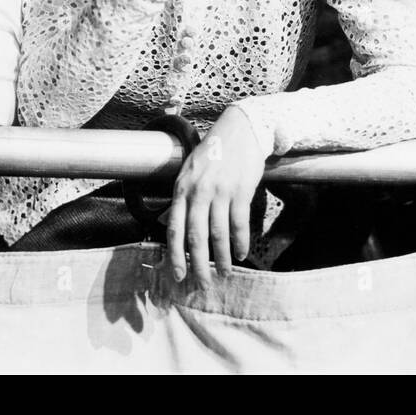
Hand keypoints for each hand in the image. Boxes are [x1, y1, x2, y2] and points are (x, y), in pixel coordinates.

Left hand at [166, 106, 266, 287]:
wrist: (240, 130)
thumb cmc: (213, 154)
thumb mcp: (189, 172)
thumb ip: (182, 198)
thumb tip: (174, 227)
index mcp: (181, 188)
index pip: (174, 229)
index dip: (175, 255)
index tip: (178, 276)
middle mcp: (198, 191)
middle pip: (196, 237)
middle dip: (198, 265)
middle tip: (203, 284)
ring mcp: (221, 191)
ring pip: (219, 233)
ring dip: (222, 258)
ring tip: (225, 273)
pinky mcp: (241, 190)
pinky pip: (239, 223)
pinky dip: (240, 242)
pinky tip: (241, 253)